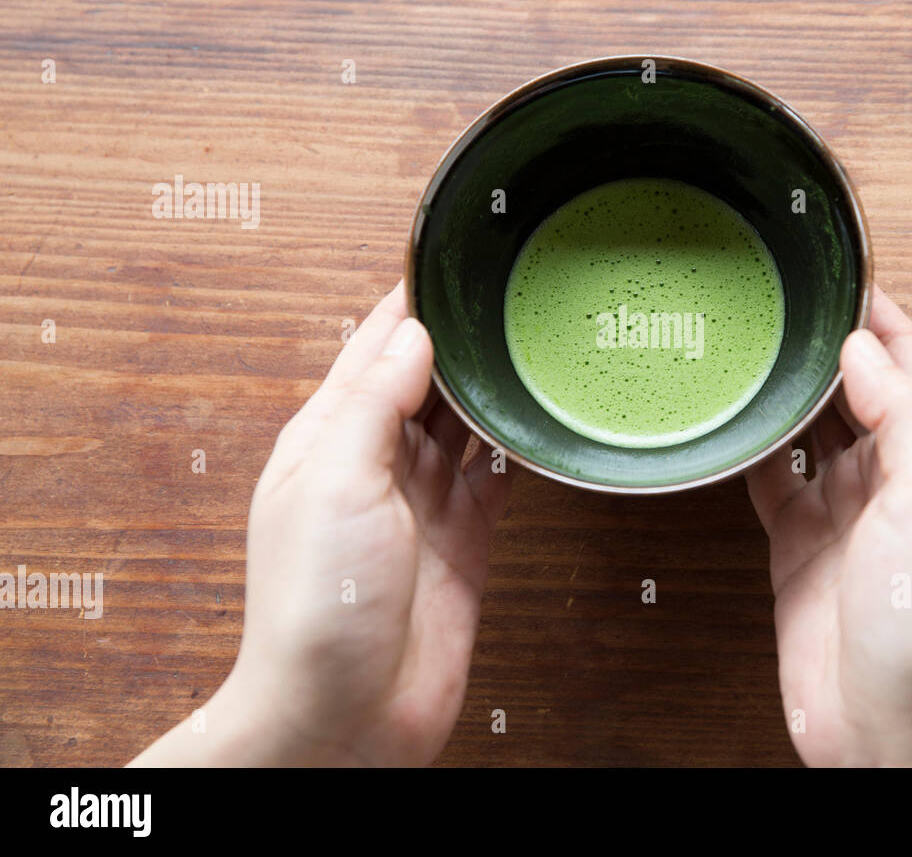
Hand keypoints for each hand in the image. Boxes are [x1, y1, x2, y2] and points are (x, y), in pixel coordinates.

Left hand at [133, 282, 512, 765]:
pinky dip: (517, 446)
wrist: (344, 715)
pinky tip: (537, 418)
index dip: (412, 302)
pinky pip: (498, 477)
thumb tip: (413, 333)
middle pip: (427, 378)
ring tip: (535, 339)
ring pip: (466, 422)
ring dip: (493, 386)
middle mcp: (377, 463)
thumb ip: (373, 401)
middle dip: (463, 336)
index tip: (451, 256)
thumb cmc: (314, 606)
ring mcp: (424, 502)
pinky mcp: (466, 540)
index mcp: (330, 437)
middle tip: (513, 289)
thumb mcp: (335, 479)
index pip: (374, 346)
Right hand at [746, 286, 911, 766]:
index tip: (838, 267)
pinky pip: (773, 480)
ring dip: (787, 388)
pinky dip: (754, 447)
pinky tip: (733, 419)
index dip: (878, 313)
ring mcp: (846, 513)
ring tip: (748, 341)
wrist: (891, 730)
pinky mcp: (801, 547)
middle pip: (857, 387)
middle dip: (824, 341)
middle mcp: (895, 478)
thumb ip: (905, 414)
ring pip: (812, 427)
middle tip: (776, 293)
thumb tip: (863, 349)